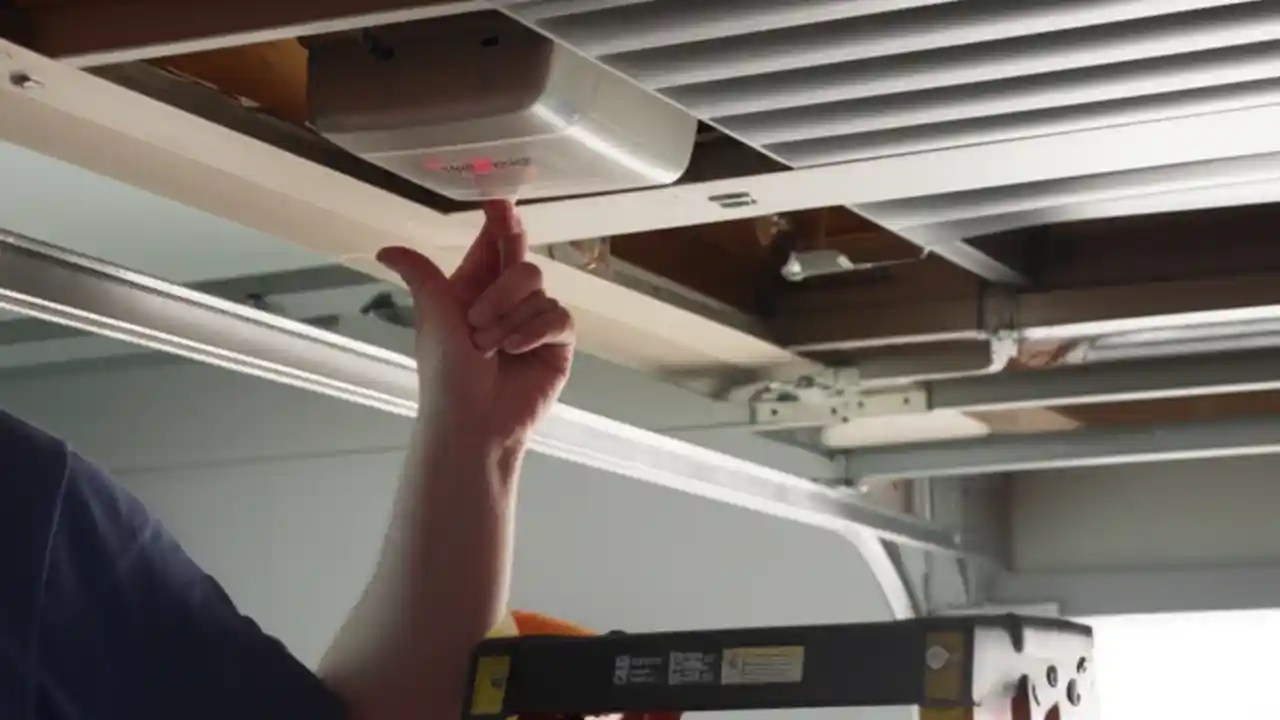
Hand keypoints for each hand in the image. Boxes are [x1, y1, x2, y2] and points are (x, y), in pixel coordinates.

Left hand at [376, 200, 573, 448]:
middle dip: (500, 287)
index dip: (500, 221)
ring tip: (487, 349)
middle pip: (520, 261)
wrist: (472, 421)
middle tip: (475, 318)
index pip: (494, 244)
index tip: (500, 200)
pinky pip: (557, 317)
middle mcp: (508, 300)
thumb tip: (385, 250)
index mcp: (476, 288)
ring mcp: (535, 320)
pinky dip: (532, 331)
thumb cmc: (446, 374)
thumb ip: (422, 275)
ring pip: (537, 289)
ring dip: (507, 319)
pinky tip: (514, 351)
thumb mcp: (433, 317)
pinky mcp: (557, 343)